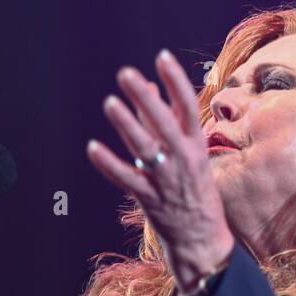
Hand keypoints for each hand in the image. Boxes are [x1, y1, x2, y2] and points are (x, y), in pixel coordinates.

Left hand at [86, 49, 235, 294]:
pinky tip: (93, 148)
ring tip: (110, 103)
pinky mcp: (149, 199)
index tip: (161, 57)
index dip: (176, 81)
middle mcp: (183, 160)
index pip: (189, 108)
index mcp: (196, 146)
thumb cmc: (195, 190)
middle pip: (165, 123)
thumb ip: (169, 121)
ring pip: (145, 148)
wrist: (202, 238)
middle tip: (126, 74)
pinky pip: (127, 178)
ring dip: (127, 124)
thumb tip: (149, 88)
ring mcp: (166, 180)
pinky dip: (109, 164)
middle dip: (145, 97)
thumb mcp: (190, 153)